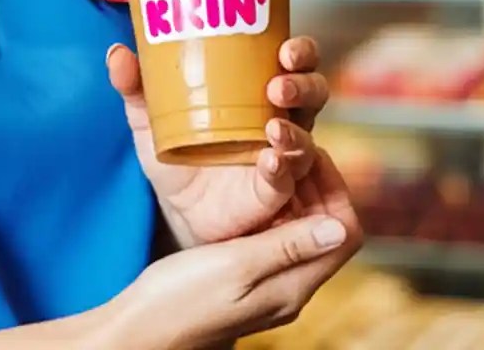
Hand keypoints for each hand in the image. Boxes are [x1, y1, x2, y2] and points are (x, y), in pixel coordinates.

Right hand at [101, 152, 361, 349]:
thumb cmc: (178, 301)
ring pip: (299, 233)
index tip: (310, 155)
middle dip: (316, 188)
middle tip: (288, 151)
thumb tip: (339, 228)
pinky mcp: (245, 281)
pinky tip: (246, 194)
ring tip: (269, 163)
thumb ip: (286, 246)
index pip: (343, 233)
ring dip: (293, 197)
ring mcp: (268, 287)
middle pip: (325, 231)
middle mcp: (287, 289)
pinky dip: (270, 212)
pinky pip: (274, 240)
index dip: (336, 190)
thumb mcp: (234, 265)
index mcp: (292, 288)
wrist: (140, 332)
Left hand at [108, 37, 329, 244]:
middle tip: (279, 83)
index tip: (287, 47)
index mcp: (258, 90)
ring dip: (296, 130)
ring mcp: (280, 155)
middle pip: (313, 93)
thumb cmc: (175, 152)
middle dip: (305, 84)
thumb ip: (135, 86)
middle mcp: (279, 118)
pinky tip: (270, 160)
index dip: (301, 52)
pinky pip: (287, 179)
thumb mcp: (151, 116)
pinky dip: (282, 168)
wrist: (174, 207)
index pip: (293, 61)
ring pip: (306, 137)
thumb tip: (117, 51)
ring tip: (273, 125)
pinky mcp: (272, 191)